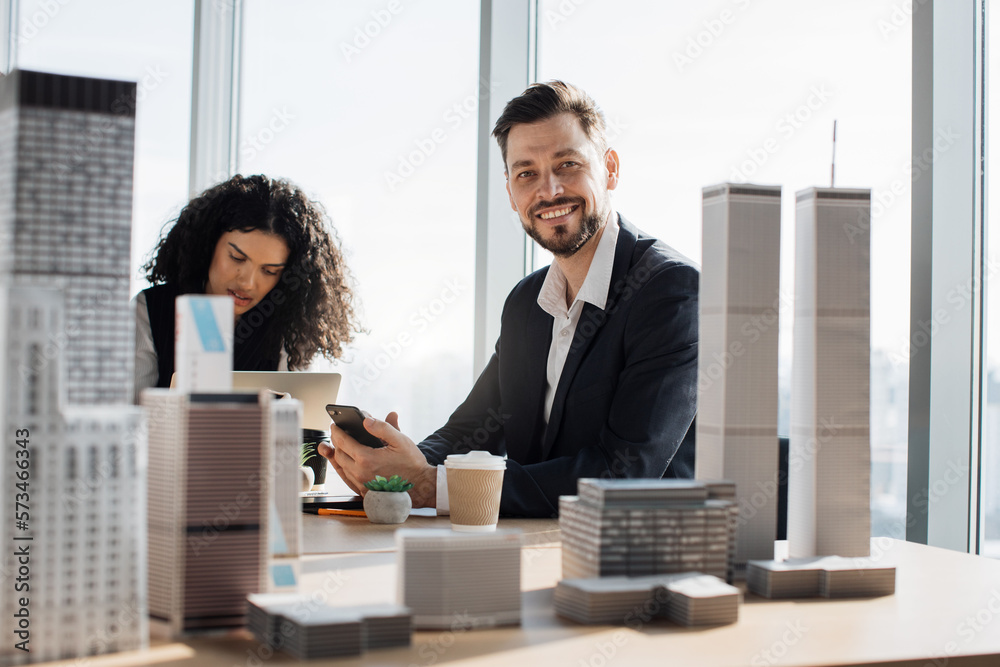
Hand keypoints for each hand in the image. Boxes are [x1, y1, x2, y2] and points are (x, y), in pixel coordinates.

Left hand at [319, 412, 436, 507]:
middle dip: (335, 442)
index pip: (343, 442)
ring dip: (337, 455)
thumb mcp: (400, 440)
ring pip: (341, 468)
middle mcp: (360, 473)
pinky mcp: (364, 492)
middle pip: (339, 455)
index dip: (337, 432)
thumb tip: (366, 420)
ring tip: (337, 446)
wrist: (420, 487)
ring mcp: (361, 484)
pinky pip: (347, 479)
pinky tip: (346, 463)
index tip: (334, 425)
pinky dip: (343, 468)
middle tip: (337, 433)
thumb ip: (383, 427)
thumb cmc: (412, 464)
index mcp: (367, 459)